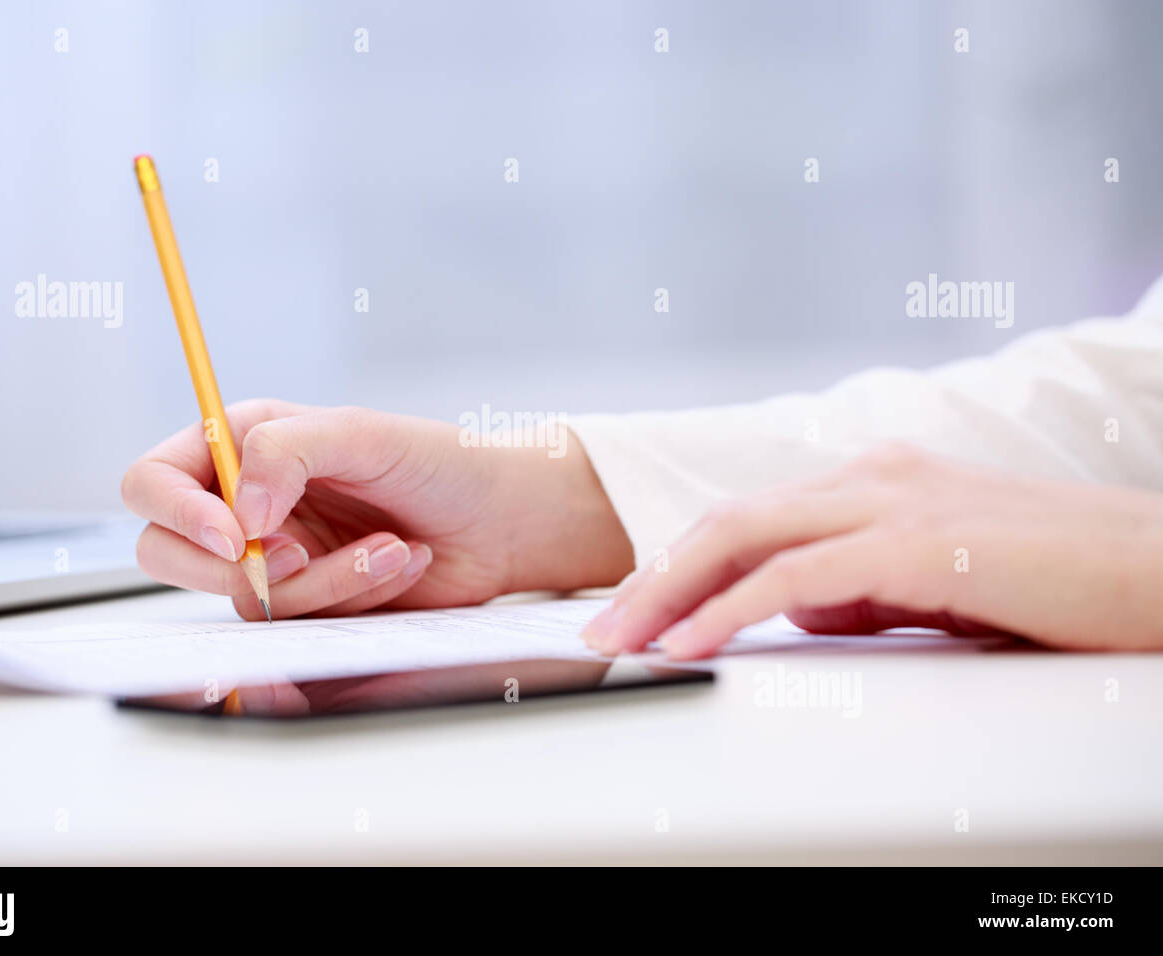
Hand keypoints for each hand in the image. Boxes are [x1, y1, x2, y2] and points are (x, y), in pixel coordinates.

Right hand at [121, 400, 632, 619]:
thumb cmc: (436, 462)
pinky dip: (352, 598)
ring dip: (324, 582)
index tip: (234, 537)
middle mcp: (245, 502)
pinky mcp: (306, 602)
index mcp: (242, 444)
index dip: (176, 512)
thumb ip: (289, 452)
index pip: (154, 480)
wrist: (498, 521)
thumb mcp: (363, 434)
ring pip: (244, 598)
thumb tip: (238, 515)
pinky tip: (400, 564)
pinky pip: (298, 622)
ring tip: (391, 548)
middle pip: (168, 552)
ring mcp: (271, 557)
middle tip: (296, 558)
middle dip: (234, 568)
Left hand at [583, 443, 1162, 654]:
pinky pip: (796, 579)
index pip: (749, 521)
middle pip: (728, 521)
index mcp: (869, 482)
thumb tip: (796, 613)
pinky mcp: (915, 541)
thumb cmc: (1054, 578)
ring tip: (622, 639)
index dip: (682, 566)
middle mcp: (867, 477)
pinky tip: (691, 644)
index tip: (636, 610)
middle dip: (653, 577)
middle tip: (601, 627)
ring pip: (745, 538)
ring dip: (671, 593)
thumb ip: (862, 589)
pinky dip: (731, 611)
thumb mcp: (933, 583)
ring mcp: (889, 500)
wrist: (1157, 568)